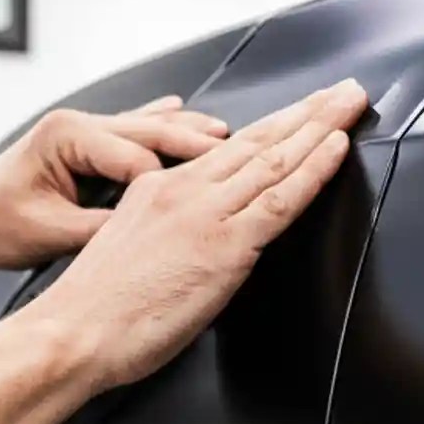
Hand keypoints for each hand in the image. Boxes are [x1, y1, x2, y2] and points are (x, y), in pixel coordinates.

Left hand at [0, 96, 228, 271]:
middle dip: (197, 144)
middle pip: (153, 132)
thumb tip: (144, 232)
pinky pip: (138, 132)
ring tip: (230, 138)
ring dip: (190, 134)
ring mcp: (85, 130)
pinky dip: (168, 131)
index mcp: (67, 138)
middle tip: (241, 151)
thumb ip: (99, 229)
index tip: (196, 202)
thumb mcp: (49, 235)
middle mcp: (79, 125)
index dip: (168, 182)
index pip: (137, 157)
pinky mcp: (89, 143)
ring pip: (151, 127)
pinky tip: (193, 120)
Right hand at [18, 79, 368, 389]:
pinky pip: (281, 199)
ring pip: (276, 158)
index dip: (274, 126)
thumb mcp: (128, 246)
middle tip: (343, 90)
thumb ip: (167, 230)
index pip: (230, 148)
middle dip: (308, 111)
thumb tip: (197, 237)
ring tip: (351, 102)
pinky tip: (336, 147)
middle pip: (259, 140)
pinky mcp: (225, 247)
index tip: (303, 110)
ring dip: (320, 125)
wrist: (72, 332)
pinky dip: (314, 168)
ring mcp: (207, 214)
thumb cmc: (96, 308)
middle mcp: (185, 190)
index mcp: (160, 187)